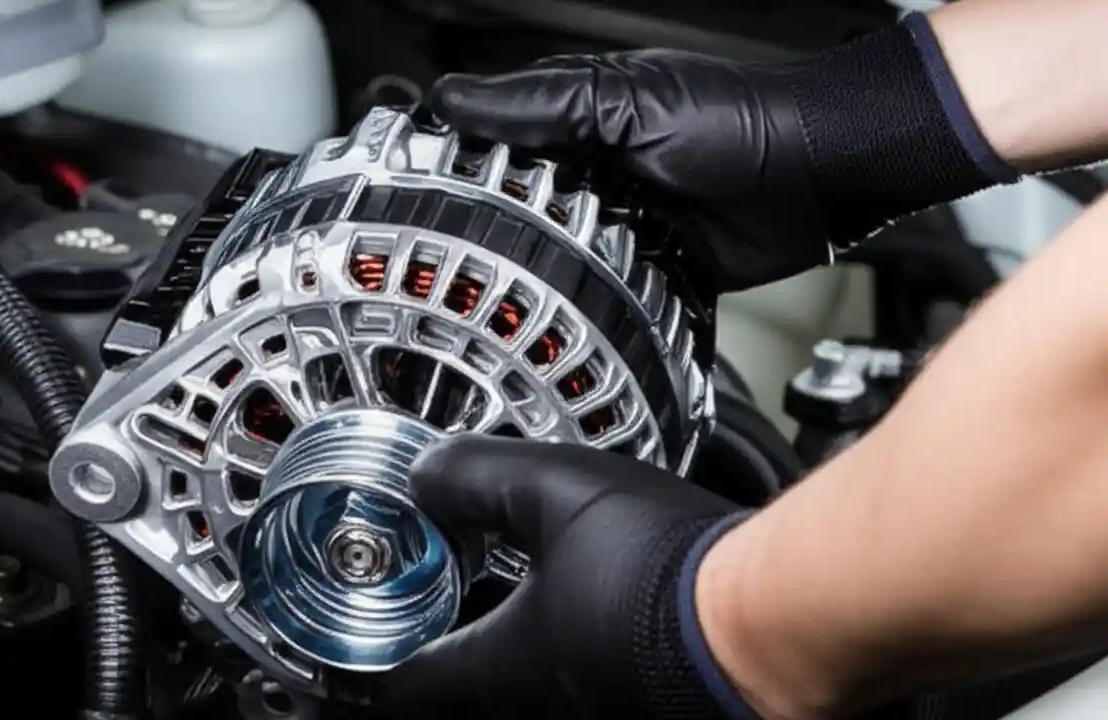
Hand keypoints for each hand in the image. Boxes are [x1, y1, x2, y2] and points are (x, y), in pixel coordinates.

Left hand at [379, 436, 746, 718]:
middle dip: (439, 641)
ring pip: (515, 689)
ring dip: (500, 643)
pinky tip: (585, 603)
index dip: (375, 648)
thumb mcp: (554, 492)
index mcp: (499, 671)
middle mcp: (540, 708)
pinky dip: (557, 647)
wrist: (777, 618)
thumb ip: (476, 477)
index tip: (363, 624)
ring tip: (506, 591)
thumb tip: (428, 473)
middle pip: (456, 690)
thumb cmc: (671, 570)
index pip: (402, 682)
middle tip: (437, 596)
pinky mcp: (642, 708)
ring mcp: (594, 712)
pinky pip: (571, 683)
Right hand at [428, 51, 827, 291]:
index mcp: (580, 114)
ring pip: (552, 247)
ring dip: (529, 265)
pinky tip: (555, 309)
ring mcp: (620, 216)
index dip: (451, 158)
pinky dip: (580, 296)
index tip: (407, 185)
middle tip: (441, 251)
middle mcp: (595, 166)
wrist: (819, 178)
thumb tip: (454, 99)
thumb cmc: (741, 122)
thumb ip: (543, 104)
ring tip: (487, 289)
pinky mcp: (648, 262)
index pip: (494, 133)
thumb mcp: (629, 102)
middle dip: (483, 224)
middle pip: (515, 199)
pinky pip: (598, 284)